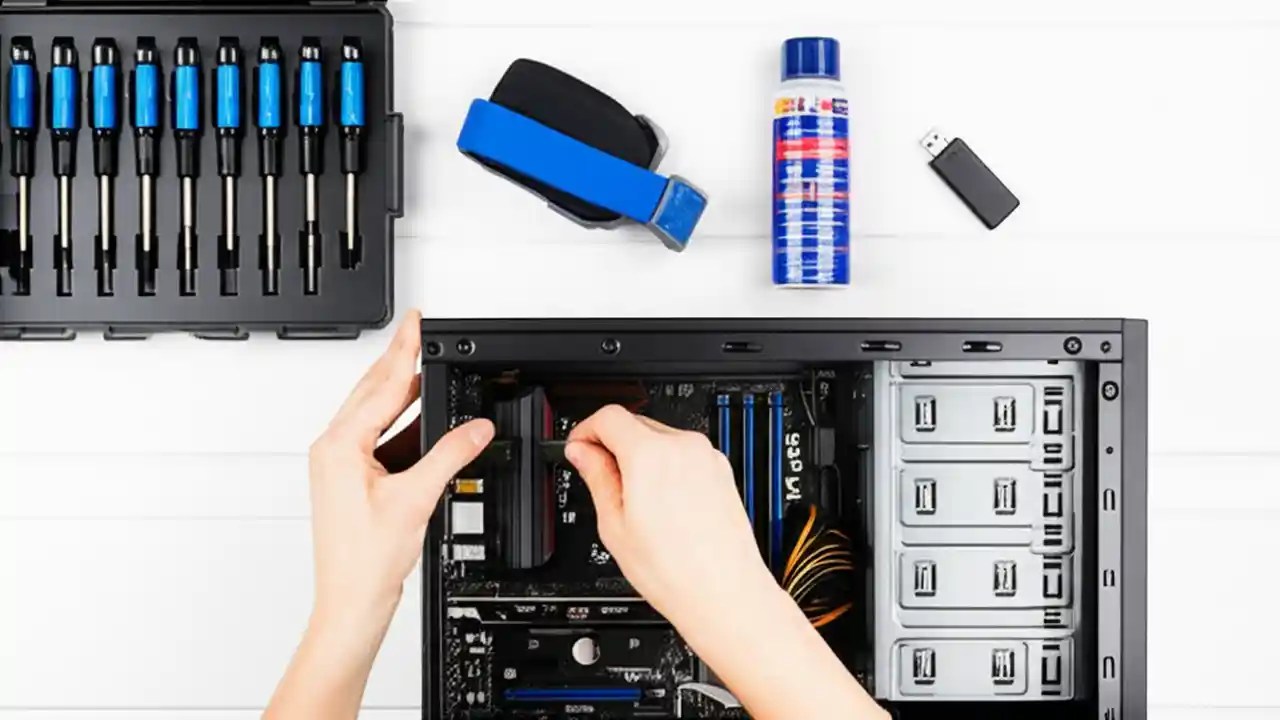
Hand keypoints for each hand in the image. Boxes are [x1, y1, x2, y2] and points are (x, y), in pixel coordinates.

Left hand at [267, 311, 494, 719]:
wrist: (350, 602)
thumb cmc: (364, 561)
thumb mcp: (415, 499)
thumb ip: (449, 455)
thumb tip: (475, 428)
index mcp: (339, 446)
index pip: (382, 386)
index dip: (404, 350)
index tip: (415, 322)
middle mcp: (332, 450)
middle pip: (372, 391)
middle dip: (398, 360)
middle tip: (417, 330)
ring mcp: (338, 464)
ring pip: (374, 413)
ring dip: (402, 392)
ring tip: (425, 367)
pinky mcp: (349, 479)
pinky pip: (377, 438)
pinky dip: (402, 425)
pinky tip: (424, 420)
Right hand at [564, 406, 774, 632]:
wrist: (725, 593)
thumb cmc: (675, 571)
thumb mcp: (615, 526)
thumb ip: (596, 478)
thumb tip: (582, 452)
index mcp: (651, 455)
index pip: (608, 416)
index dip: (585, 430)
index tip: (579, 448)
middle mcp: (683, 447)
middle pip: (634, 423)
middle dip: (612, 444)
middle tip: (599, 478)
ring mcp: (707, 457)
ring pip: (659, 438)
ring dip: (639, 456)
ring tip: (635, 502)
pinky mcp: (721, 470)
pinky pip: (683, 453)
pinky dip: (665, 467)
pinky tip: (661, 504)